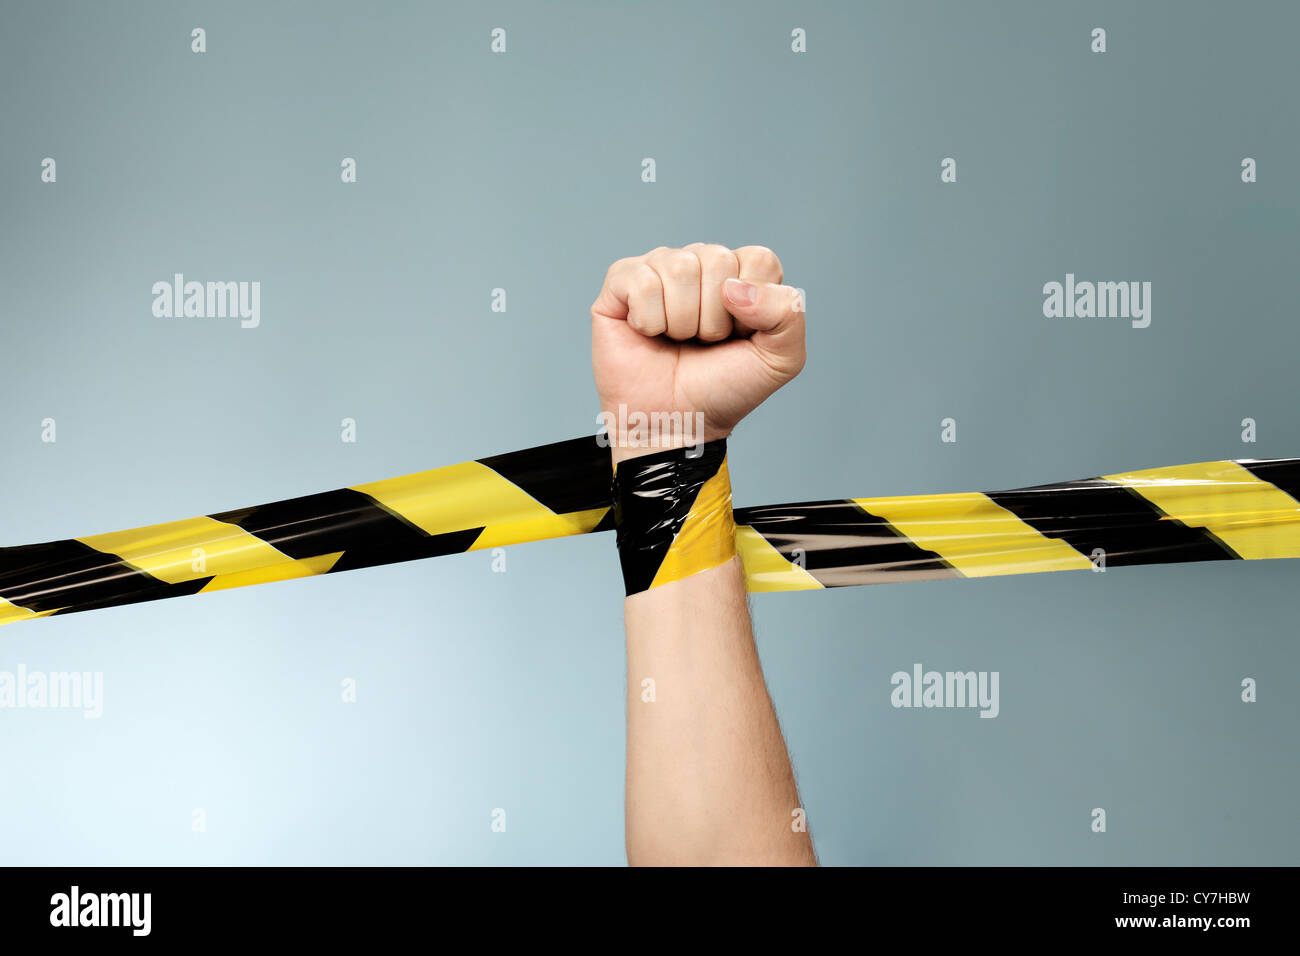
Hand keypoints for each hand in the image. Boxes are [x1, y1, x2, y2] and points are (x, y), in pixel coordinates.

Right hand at [590, 243, 805, 460]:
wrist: (676, 423)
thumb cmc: (723, 390)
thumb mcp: (781, 359)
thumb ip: (788, 313)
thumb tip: (735, 287)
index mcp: (740, 274)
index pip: (758, 259)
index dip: (753, 308)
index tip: (740, 337)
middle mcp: (700, 263)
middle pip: (718, 260)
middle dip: (714, 318)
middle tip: (704, 343)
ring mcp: (659, 268)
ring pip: (680, 268)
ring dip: (682, 321)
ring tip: (677, 340)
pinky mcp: (621, 282)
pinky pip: (643, 281)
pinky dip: (649, 320)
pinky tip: (648, 333)